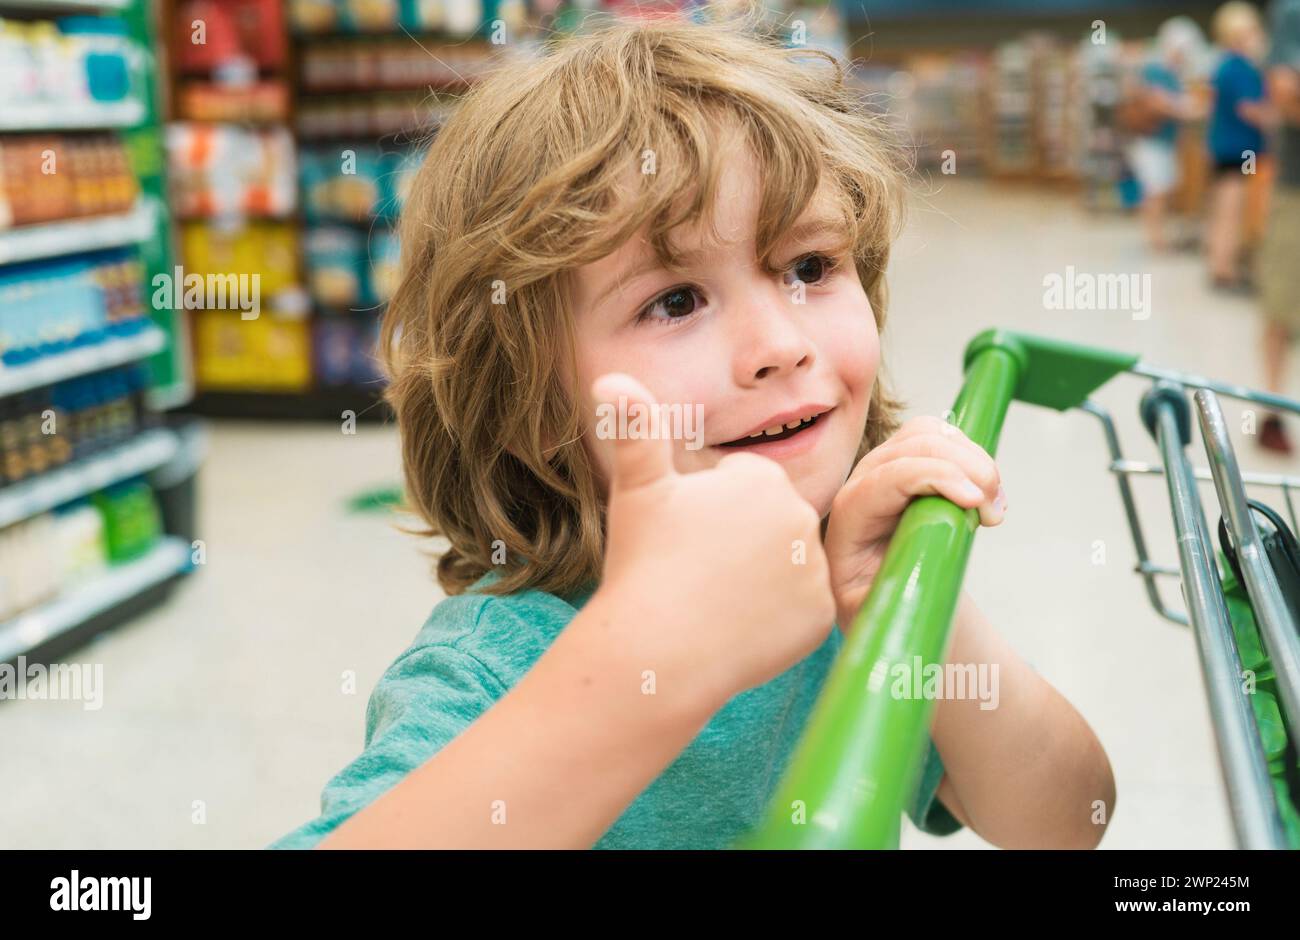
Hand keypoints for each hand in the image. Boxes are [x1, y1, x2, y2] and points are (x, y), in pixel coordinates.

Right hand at [590, 373, 836, 712]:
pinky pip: (803, 610)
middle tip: (699, 570)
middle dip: (741, 543)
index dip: (709, 514)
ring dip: (761, 579)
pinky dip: (778, 620)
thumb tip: (609, 376)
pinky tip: (740, 627)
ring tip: (717, 598)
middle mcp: (803, 516)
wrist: (657, 649)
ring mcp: (816, 569)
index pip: (744, 488)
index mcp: (763, 478)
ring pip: (788, 567)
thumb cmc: (643, 563)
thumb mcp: (637, 488)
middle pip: (771, 526)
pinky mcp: (822, 616)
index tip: (687, 538)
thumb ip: (633, 427)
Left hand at [823, 416, 1005, 631]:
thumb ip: (881, 601)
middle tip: (995, 513)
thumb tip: (898, 589)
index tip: (977, 503)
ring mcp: (883, 467)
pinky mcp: (907, 461)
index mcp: (847, 522)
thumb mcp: (877, 617)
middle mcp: (860, 484)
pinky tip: (988, 493)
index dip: (933, 479)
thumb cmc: (883, 611)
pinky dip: (973, 455)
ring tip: (995, 507)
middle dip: (963, 466)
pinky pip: (940, 436)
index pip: (884, 481)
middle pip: (911, 446)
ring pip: (928, 433)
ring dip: (973, 458)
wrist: (892, 601)